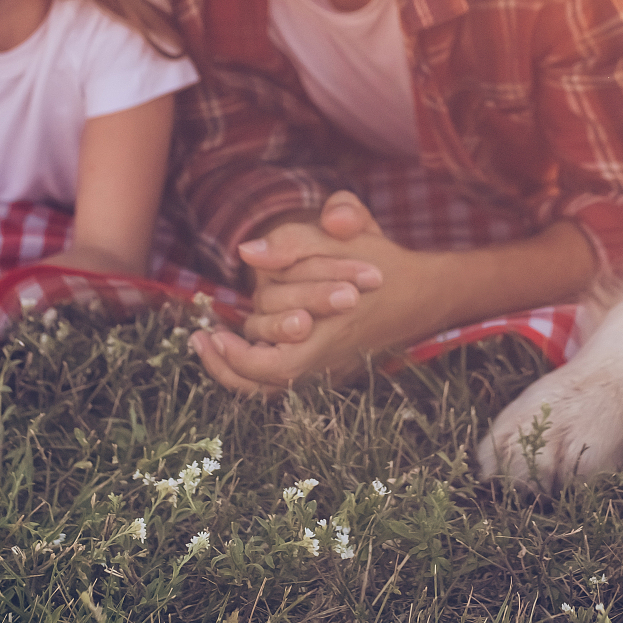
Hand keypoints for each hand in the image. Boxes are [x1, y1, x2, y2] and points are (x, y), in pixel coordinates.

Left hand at [195, 216, 452, 393]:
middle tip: (203, 337)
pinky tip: (230, 345)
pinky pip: (281, 381)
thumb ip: (298, 239)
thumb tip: (247, 252)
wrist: (418, 293)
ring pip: (272, 388)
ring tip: (206, 343)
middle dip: (231, 360)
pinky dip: (252, 369)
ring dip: (235, 371)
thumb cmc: (380, 260)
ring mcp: (326, 369)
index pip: (278, 365)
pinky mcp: (323, 368)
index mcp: (334, 332)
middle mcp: (328, 360)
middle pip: (268, 380)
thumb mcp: (348, 234)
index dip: (240, 357)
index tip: (215, 332)